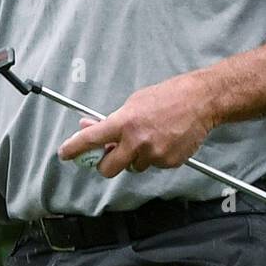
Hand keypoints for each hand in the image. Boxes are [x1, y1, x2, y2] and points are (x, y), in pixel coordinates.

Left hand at [57, 71, 215, 177]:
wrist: (200, 101)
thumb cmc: (167, 96)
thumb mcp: (134, 102)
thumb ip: (112, 119)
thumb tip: (89, 127)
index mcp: (125, 122)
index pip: (92, 139)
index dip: (74, 148)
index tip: (64, 154)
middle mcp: (137, 141)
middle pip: (108, 169)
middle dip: (106, 165)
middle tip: (112, 155)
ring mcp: (154, 155)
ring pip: (134, 168)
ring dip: (136, 158)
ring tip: (152, 137)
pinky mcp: (169, 163)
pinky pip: (154, 166)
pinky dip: (156, 157)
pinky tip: (166, 140)